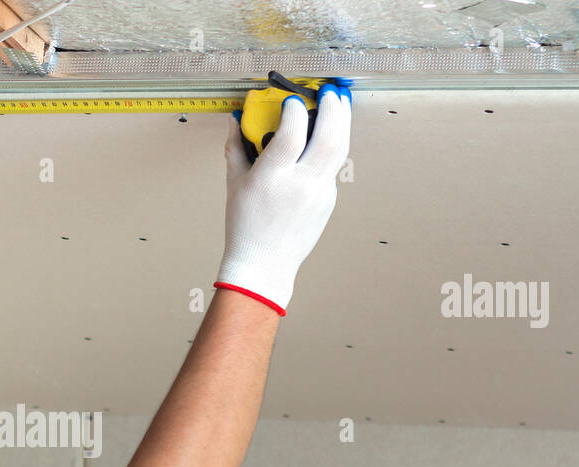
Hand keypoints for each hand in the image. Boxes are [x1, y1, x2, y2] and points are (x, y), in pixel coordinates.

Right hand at [215, 83, 351, 315]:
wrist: (263, 263)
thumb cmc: (245, 226)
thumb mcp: (235, 183)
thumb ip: (236, 147)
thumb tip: (236, 120)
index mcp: (273, 178)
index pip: (292, 133)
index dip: (294, 110)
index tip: (290, 100)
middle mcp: (300, 184)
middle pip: (329, 136)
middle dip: (332, 107)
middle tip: (328, 91)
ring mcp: (319, 193)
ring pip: (341, 149)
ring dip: (343, 121)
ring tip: (339, 102)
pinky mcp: (329, 199)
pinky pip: (333, 166)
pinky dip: (333, 145)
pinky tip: (328, 134)